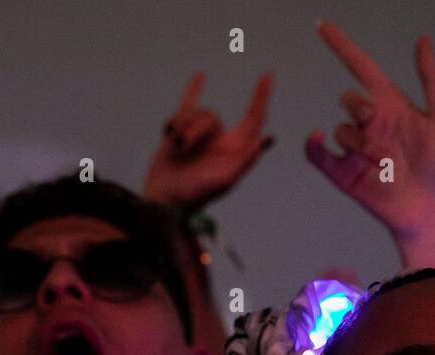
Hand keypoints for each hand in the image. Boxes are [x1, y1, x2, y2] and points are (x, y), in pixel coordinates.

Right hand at [143, 72, 273, 209]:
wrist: (166, 198)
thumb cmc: (196, 193)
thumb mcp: (225, 180)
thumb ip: (245, 159)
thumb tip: (266, 137)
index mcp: (236, 150)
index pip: (254, 118)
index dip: (261, 97)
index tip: (268, 75)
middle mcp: (221, 140)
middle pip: (213, 117)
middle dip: (196, 129)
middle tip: (183, 147)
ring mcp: (202, 135)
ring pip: (194, 115)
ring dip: (182, 129)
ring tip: (174, 147)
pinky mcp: (181, 130)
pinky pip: (188, 105)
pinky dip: (193, 91)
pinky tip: (200, 76)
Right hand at [305, 21, 434, 268]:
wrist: (434, 207)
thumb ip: (432, 77)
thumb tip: (422, 40)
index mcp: (391, 106)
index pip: (361, 68)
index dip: (342, 47)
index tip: (321, 26)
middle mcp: (371, 125)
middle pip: (350, 100)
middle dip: (364, 112)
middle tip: (386, 137)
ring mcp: (355, 149)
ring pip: (341, 129)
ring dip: (363, 144)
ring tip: (385, 165)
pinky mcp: (344, 173)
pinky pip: (318, 153)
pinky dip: (314, 144)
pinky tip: (319, 138)